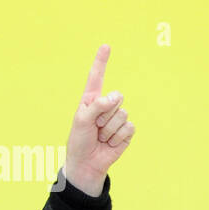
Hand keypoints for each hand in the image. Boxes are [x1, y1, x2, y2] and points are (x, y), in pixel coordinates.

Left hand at [63, 45, 133, 195]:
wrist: (86, 163)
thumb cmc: (79, 141)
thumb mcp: (81, 121)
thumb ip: (95, 106)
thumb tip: (114, 97)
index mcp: (91, 101)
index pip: (96, 78)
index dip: (101, 62)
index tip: (105, 46)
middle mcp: (105, 106)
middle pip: (116, 97)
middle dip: (104, 114)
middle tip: (94, 127)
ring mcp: (117, 118)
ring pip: (122, 113)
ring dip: (108, 129)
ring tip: (100, 136)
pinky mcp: (126, 130)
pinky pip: (128, 127)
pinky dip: (117, 137)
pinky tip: (109, 143)